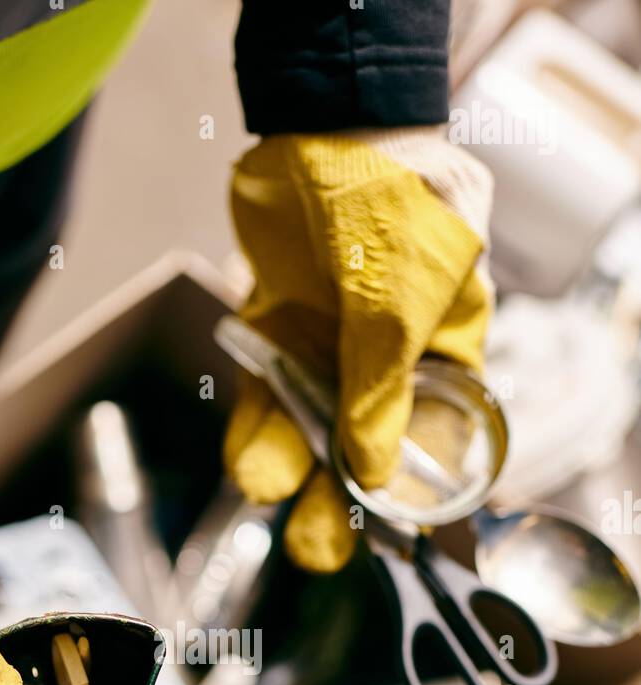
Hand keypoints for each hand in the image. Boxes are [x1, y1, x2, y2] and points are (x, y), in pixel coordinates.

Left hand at [225, 130, 492, 570]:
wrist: (324, 124)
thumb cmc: (396, 202)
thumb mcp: (399, 299)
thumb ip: (382, 386)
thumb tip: (372, 473)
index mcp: (445, 357)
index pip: (437, 445)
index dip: (414, 495)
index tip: (390, 541)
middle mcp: (388, 364)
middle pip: (365, 452)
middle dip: (339, 503)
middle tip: (316, 550)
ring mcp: (332, 349)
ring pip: (310, 429)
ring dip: (291, 466)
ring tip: (267, 492)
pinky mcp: (280, 332)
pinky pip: (268, 394)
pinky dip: (257, 427)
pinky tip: (249, 462)